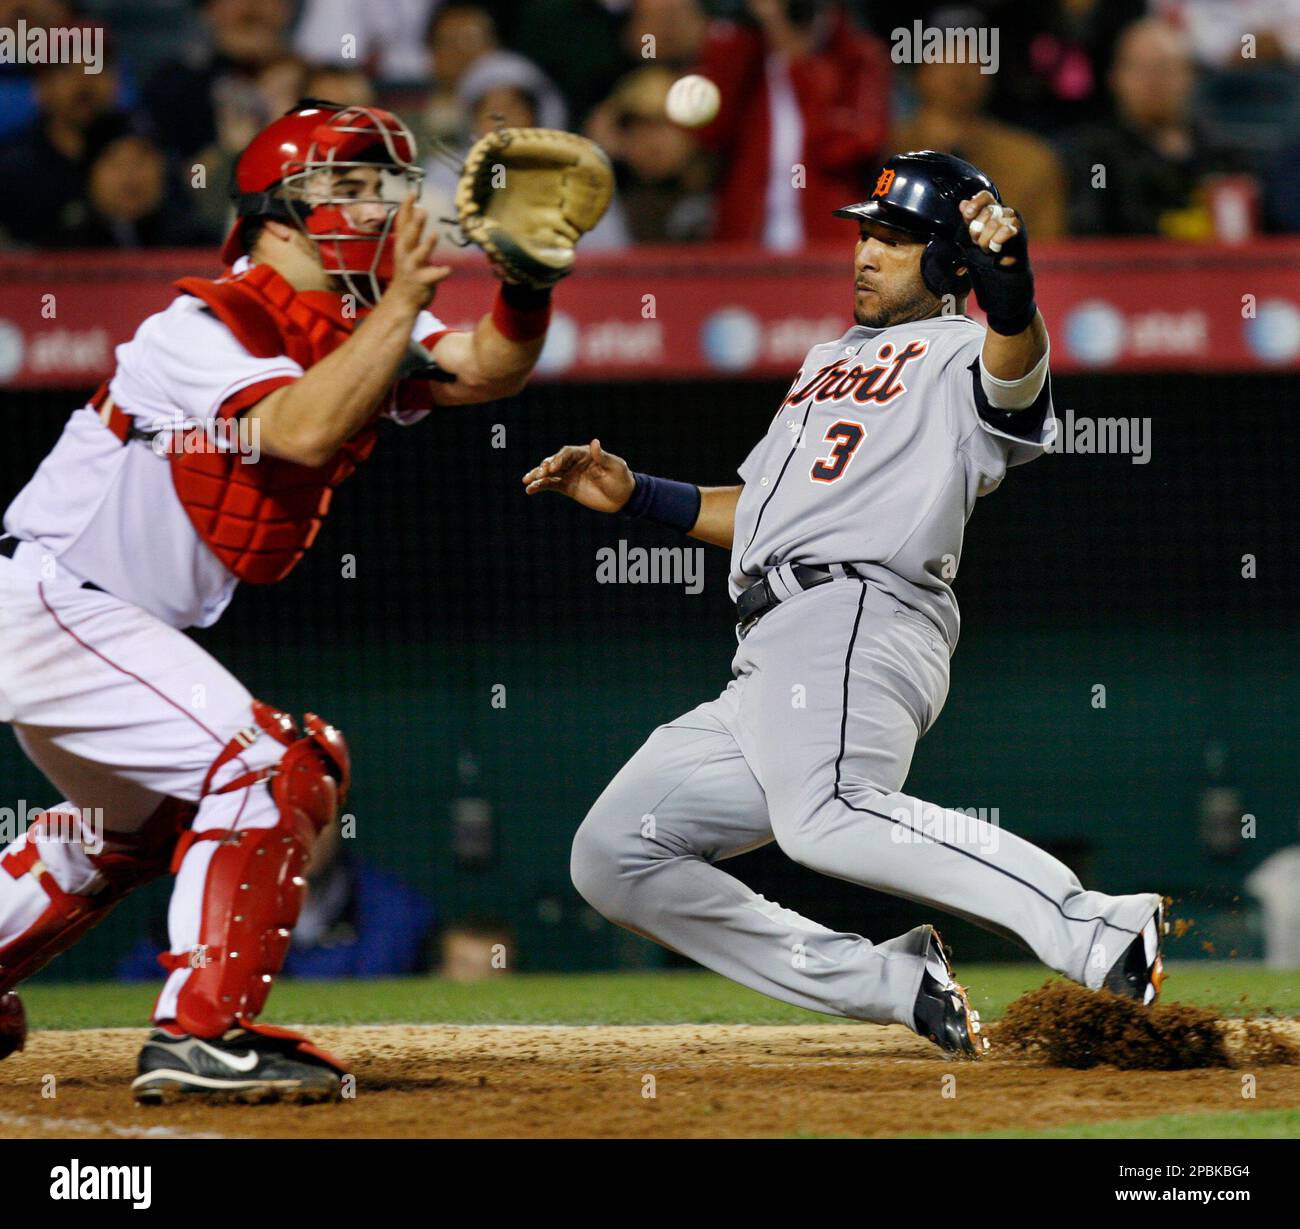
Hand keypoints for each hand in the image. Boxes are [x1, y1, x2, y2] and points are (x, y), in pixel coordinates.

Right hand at [382, 194, 452, 312]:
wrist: (402, 300)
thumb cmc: (408, 271)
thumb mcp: (406, 249)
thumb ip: (412, 231)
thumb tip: (418, 210)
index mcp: (403, 245)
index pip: (403, 223)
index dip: (406, 208)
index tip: (412, 192)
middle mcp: (405, 255)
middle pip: (409, 236)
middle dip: (415, 223)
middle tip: (422, 209)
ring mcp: (413, 268)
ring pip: (419, 255)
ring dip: (426, 245)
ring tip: (434, 234)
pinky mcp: (422, 281)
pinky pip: (432, 276)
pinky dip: (440, 272)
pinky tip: (448, 269)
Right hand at [522, 439, 634, 512]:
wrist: (623, 498)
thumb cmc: (621, 479)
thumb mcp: (615, 467)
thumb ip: (603, 457)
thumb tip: (595, 442)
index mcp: (585, 454)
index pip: (567, 453)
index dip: (559, 459)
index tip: (553, 468)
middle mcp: (574, 463)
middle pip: (555, 462)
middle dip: (545, 467)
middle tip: (539, 475)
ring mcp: (569, 475)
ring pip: (550, 474)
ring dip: (538, 476)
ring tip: (526, 481)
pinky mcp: (567, 487)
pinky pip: (551, 485)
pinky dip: (540, 487)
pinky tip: (530, 490)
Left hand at [960, 191, 1022, 265]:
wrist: (1004, 264)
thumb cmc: (989, 245)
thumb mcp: (975, 231)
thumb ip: (970, 217)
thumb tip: (963, 203)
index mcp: (992, 207)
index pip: (985, 196)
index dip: (975, 203)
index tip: (968, 215)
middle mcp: (1003, 210)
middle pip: (987, 211)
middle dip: (977, 229)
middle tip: (977, 240)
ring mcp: (1012, 219)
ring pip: (993, 224)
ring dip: (985, 240)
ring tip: (986, 247)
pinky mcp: (1018, 229)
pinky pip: (1005, 230)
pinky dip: (996, 241)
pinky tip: (995, 247)